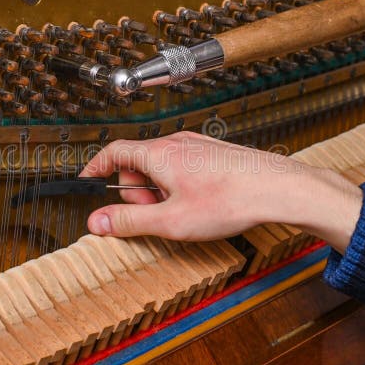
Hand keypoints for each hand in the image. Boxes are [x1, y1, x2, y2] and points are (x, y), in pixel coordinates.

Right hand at [80, 131, 362, 252]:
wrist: (277, 189)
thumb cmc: (230, 200)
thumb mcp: (170, 220)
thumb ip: (129, 220)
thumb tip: (97, 221)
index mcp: (158, 154)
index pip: (113, 152)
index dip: (96, 168)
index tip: (87, 182)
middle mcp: (176, 143)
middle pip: (138, 163)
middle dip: (137, 191)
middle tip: (154, 215)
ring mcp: (196, 146)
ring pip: (161, 166)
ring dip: (160, 191)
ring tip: (181, 212)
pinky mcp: (212, 154)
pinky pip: (182, 167)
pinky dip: (179, 186)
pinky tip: (199, 204)